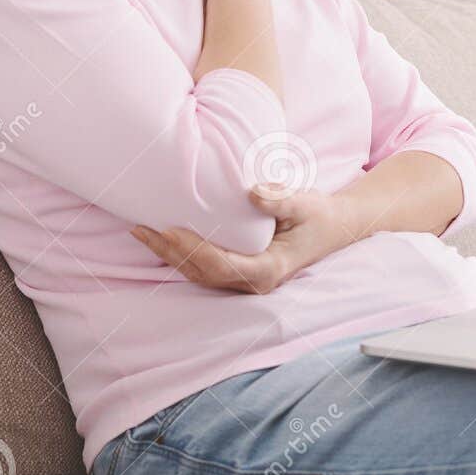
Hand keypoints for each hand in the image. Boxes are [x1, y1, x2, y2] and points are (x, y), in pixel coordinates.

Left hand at [129, 184, 357, 293]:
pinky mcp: (240, 272)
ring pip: (199, 274)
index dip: (192, 249)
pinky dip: (180, 255)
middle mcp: (255, 281)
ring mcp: (246, 280)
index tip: (169, 229)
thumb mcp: (305, 202)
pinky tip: (162, 239)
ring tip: (141, 232)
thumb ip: (280, 199)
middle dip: (170, 252)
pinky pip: (205, 269)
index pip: (222, 265)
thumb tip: (252, 192)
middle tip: (142, 229)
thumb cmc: (319, 214)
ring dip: (169, 255)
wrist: (334, 227)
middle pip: (203, 272)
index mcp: (269, 269)